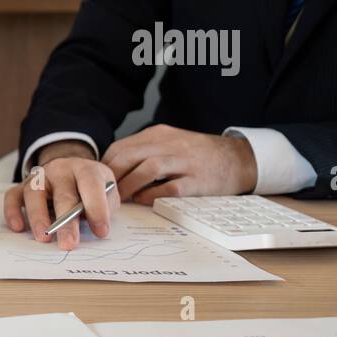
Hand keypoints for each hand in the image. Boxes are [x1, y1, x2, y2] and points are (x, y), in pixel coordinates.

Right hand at [2, 140, 118, 249]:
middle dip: (66, 222)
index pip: (91, 184)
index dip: (97, 208)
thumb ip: (105, 207)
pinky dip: (12, 212)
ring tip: (43, 238)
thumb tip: (96, 228)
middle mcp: (60, 169)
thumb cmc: (91, 190)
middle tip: (69, 244)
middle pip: (62, 195)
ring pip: (34, 194)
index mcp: (85, 169)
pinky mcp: (21, 187)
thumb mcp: (107, 193)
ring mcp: (39, 177)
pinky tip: (18, 228)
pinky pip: (12, 197)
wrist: (71, 172)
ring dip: (38, 217)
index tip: (101, 232)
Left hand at [102, 124, 257, 203]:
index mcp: (159, 135)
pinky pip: (169, 188)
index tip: (99, 181)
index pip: (121, 147)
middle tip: (105, 193)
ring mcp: (185, 161)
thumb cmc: (197, 155)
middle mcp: (170, 144)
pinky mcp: (197, 180)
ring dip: (129, 186)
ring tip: (121, 199)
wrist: (237, 159)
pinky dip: (152, 195)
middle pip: (129, 156)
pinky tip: (143, 201)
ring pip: (148, 169)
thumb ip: (143, 152)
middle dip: (113, 176)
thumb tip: (111, 171)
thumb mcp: (169, 144)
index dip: (106, 166)